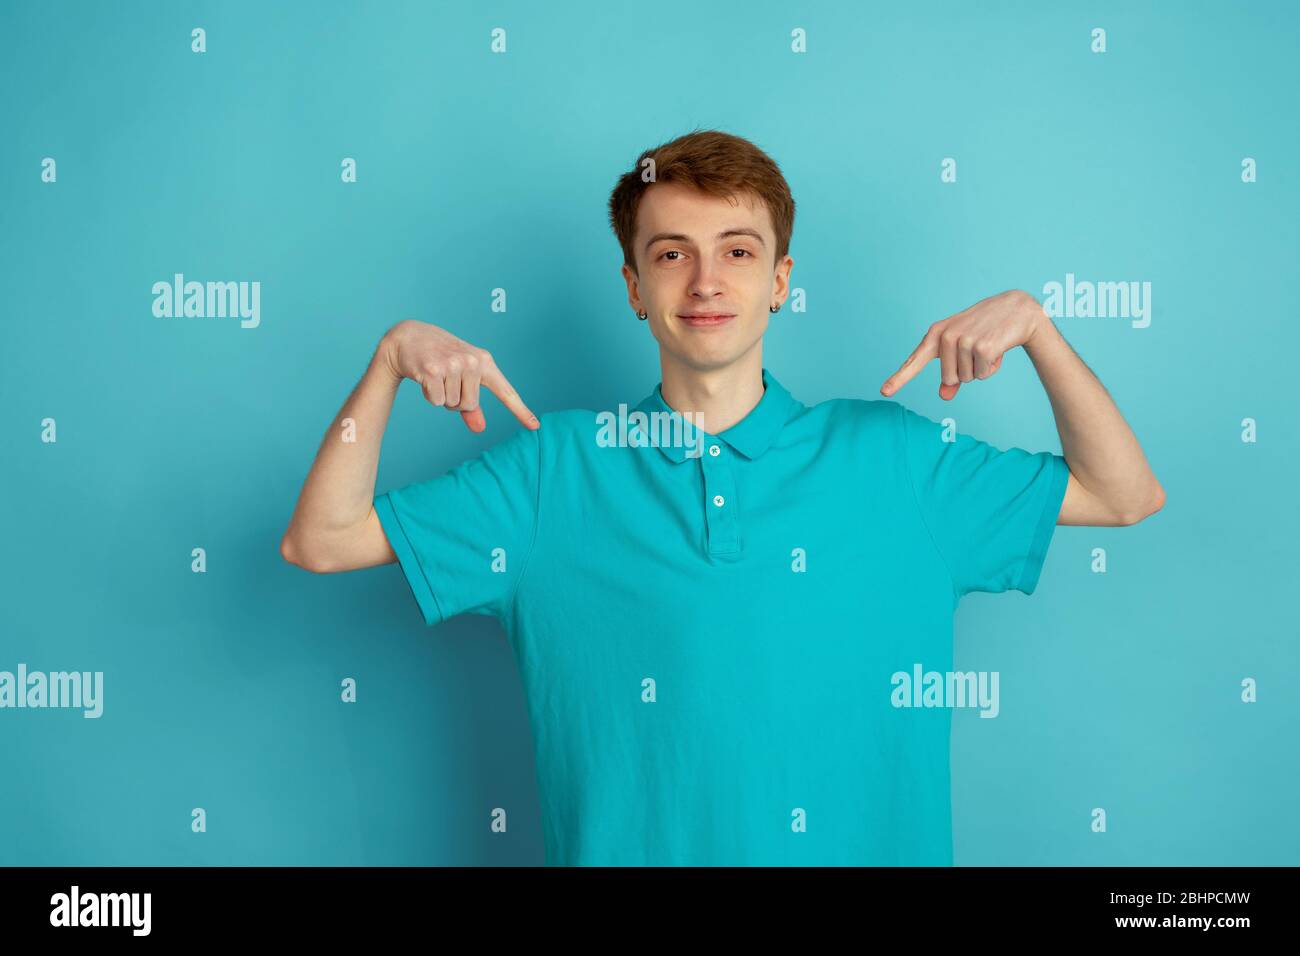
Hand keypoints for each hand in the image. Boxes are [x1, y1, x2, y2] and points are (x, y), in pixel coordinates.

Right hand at [381, 320, 538, 432]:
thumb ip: (472, 405)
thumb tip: (480, 429)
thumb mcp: (460, 377)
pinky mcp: (434, 369)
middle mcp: (472, 362)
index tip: (535, 426)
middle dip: (455, 401)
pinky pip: (436, 400)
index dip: (520, 410)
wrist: (409, 336)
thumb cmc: (439, 358)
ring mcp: (454, 364)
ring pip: (452, 404)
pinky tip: (424, 376)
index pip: (506, 391)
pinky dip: (428, 395)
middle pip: (469, 405)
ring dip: (441, 396)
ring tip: (435, 375)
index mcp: (484, 362)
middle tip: (444, 380)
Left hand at [879, 289, 1045, 399]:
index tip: (884, 392)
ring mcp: (963, 340)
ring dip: (981, 368)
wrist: (1017, 309)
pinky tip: (998, 348)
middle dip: (967, 371)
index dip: (899, 378)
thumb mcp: (964, 348)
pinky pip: (983, 375)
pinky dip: (993, 367)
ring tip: (989, 345)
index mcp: (937, 334)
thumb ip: (951, 373)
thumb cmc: (986, 329)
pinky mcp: (982, 347)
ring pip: (967, 378)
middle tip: (979, 348)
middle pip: (949, 378)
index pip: (915, 360)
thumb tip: (943, 396)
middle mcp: (946, 336)